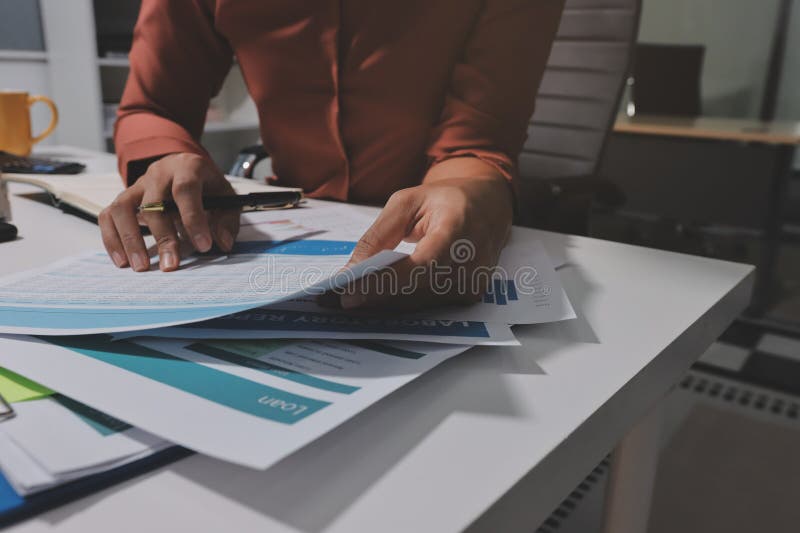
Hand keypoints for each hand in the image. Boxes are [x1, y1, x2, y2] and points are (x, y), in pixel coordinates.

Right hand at [99, 153, 238, 271]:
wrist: (185, 167)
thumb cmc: (206, 185)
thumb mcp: (226, 197)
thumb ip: (226, 220)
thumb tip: (222, 242)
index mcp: (187, 168)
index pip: (185, 190)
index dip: (193, 219)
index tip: (203, 246)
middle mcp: (158, 173)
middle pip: (153, 204)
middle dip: (163, 237)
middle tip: (170, 265)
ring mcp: (137, 185)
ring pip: (123, 208)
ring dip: (130, 239)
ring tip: (140, 266)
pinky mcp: (125, 198)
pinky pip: (109, 215)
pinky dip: (112, 239)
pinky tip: (122, 260)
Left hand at [340, 172, 512, 309]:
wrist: (488, 208)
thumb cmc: (445, 200)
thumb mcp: (407, 202)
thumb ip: (378, 235)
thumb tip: (350, 270)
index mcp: (459, 230)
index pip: (420, 267)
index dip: (384, 283)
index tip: (348, 294)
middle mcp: (471, 264)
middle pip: (414, 292)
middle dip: (371, 297)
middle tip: (331, 300)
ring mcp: (472, 285)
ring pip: (416, 304)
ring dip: (378, 304)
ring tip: (342, 300)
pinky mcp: (467, 298)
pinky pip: (425, 305)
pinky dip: (395, 303)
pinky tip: (369, 299)